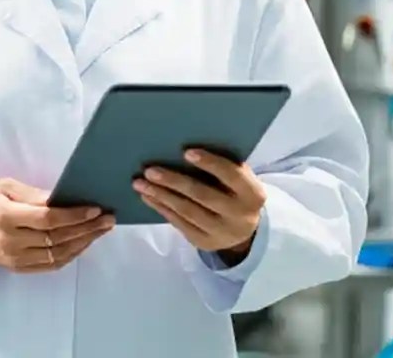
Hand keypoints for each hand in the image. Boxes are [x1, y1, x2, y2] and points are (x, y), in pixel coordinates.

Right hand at [0, 178, 115, 273]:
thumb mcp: (2, 186)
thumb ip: (32, 194)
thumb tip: (61, 198)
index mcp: (6, 216)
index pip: (48, 219)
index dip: (75, 215)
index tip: (95, 208)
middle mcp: (12, 240)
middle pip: (58, 237)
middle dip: (87, 228)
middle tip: (108, 219)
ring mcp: (15, 258)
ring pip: (58, 254)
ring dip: (84, 243)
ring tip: (101, 230)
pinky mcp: (17, 268)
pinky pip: (51, 265)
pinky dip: (70, 255)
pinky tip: (83, 244)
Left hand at [133, 149, 265, 262]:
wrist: (245, 231)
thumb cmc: (235, 193)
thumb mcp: (240, 180)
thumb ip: (224, 167)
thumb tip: (186, 149)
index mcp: (252, 194)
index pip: (232, 176)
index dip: (210, 164)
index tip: (186, 152)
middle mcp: (240, 215)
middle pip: (203, 196)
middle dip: (174, 182)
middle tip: (150, 170)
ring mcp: (221, 232)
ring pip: (187, 211)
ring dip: (161, 195)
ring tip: (140, 183)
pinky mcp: (204, 242)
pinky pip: (179, 223)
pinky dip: (161, 208)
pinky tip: (147, 197)